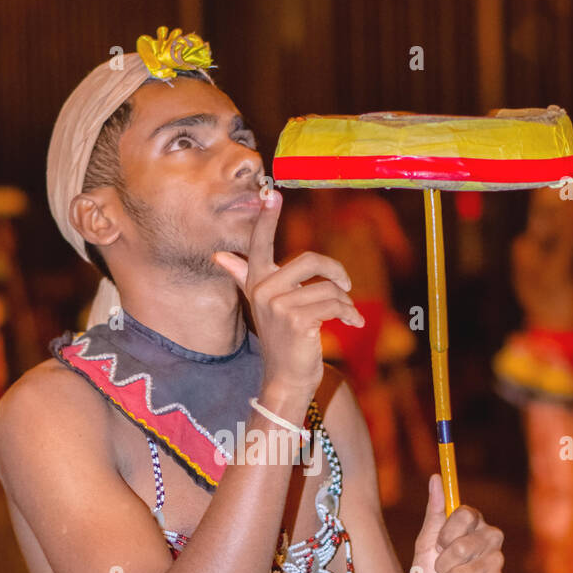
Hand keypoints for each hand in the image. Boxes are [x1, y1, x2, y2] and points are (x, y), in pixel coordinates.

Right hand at [213, 190, 364, 399]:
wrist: (287, 380)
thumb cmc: (282, 341)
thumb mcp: (265, 306)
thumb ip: (244, 277)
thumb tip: (219, 256)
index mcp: (257, 282)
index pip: (260, 245)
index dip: (267, 219)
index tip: (273, 193)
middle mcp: (263, 290)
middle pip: (311, 260)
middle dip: (336, 272)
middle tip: (346, 286)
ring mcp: (278, 305)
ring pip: (328, 287)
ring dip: (345, 302)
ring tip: (347, 315)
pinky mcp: (296, 319)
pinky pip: (335, 303)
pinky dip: (349, 314)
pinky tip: (353, 324)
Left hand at [410, 474, 504, 572]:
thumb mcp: (425, 543)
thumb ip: (434, 512)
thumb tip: (436, 478)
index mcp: (472, 523)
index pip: (467, 513)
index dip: (448, 532)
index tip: (437, 545)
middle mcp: (489, 538)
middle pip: (466, 544)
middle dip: (443, 563)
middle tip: (440, 571)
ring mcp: (496, 562)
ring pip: (466, 572)